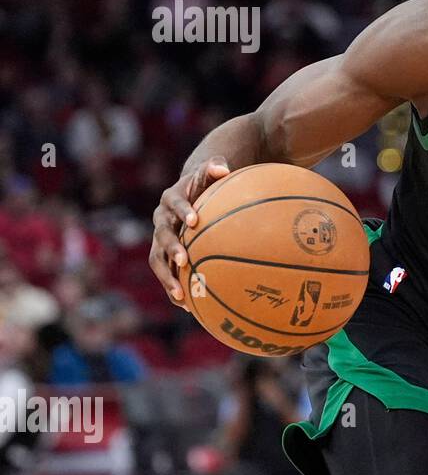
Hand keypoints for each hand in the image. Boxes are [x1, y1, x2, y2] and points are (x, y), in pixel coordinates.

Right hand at [149, 157, 230, 307]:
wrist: (190, 195)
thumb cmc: (205, 184)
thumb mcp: (209, 172)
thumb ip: (214, 167)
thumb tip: (223, 166)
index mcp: (170, 200)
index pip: (173, 204)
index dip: (183, 211)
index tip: (195, 220)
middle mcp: (161, 221)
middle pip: (161, 236)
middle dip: (171, 248)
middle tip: (185, 260)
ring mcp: (160, 241)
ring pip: (157, 261)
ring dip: (167, 278)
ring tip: (181, 294)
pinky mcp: (165, 257)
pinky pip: (167, 274)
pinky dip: (174, 290)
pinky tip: (189, 308)